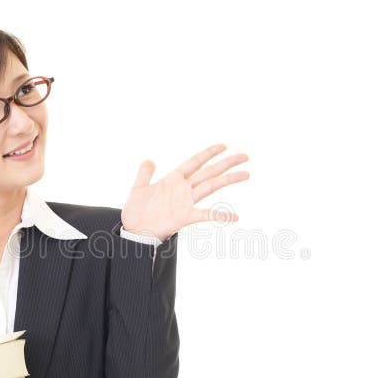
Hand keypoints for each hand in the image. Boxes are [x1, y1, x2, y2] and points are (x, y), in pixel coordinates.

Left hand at [121, 144, 248, 241]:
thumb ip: (145, 173)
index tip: (223, 146)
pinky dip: (220, 215)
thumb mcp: (138, 188)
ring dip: (228, 179)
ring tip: (246, 173)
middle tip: (245, 156)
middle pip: (209, 172)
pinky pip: (206, 214)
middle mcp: (183, 189)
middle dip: (226, 163)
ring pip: (211, 186)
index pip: (194, 162)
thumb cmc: (135, 212)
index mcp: (173, 180)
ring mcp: (186, 202)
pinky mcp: (185, 217)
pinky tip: (235, 216)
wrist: (133, 231)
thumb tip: (149, 160)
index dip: (208, 153)